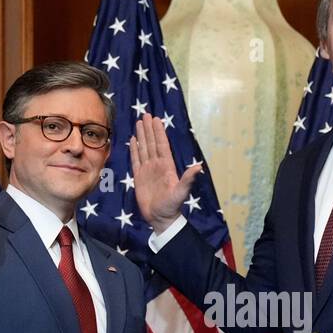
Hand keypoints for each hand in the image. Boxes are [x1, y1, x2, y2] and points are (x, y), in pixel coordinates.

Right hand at [129, 115, 202, 232]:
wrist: (160, 218)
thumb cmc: (172, 206)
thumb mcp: (181, 193)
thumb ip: (188, 179)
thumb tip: (198, 166)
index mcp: (167, 166)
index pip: (162, 145)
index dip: (159, 132)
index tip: (156, 119)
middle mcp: (157, 165)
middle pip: (152, 143)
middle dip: (149, 129)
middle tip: (146, 114)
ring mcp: (147, 170)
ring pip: (144, 148)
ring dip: (142, 136)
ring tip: (139, 122)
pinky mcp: (139, 177)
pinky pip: (136, 160)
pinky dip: (134, 149)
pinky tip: (133, 140)